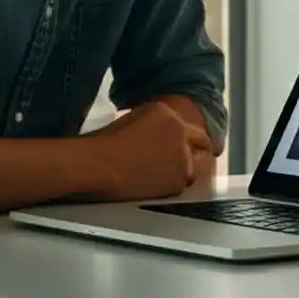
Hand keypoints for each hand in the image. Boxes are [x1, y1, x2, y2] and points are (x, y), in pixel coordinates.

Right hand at [83, 101, 213, 200]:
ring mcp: (183, 152)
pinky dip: (173, 184)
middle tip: (181, 164)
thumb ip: (152, 126)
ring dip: (182, 170)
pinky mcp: (181, 174)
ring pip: (193, 165)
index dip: (188, 138)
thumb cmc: (102, 144)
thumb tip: (157, 136)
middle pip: (200, 142)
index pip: (184, 123)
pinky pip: (183, 182)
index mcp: (165, 111)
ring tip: (160, 178)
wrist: (98, 163)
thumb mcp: (129, 120)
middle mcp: (180, 129)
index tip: (187, 146)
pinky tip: (155, 186)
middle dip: (195, 152)